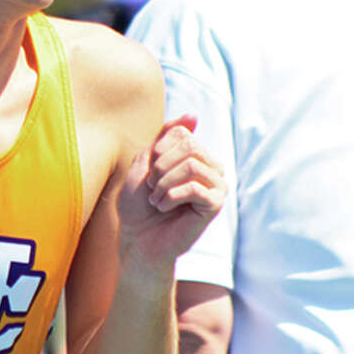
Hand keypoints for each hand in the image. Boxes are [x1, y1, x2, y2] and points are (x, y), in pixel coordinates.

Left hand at [118, 115, 224, 267]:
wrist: (138, 238)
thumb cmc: (138, 203)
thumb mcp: (145, 162)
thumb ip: (165, 137)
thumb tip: (193, 115)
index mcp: (195, 156)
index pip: (181, 133)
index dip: (158, 151)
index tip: (149, 173)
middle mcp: (210, 168)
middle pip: (190, 146)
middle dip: (161, 167)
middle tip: (151, 187)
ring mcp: (216, 186)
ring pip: (192, 165)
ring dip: (164, 184)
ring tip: (156, 200)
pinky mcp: (215, 205)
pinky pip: (195, 188)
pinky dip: (171, 197)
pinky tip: (164, 208)